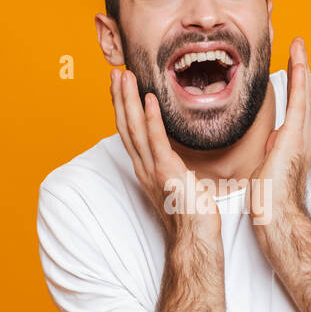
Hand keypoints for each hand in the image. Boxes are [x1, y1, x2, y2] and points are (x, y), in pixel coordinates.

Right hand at [111, 67, 220, 242]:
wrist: (194, 239)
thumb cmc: (192, 214)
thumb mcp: (181, 183)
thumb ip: (176, 165)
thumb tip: (182, 154)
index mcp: (146, 168)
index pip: (129, 132)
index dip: (123, 108)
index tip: (120, 86)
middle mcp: (144, 167)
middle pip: (125, 126)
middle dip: (120, 98)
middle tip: (116, 72)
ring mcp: (153, 170)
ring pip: (135, 129)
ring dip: (129, 101)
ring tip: (125, 77)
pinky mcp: (167, 172)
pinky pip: (157, 141)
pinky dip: (152, 119)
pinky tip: (149, 100)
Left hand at [251, 37, 310, 244]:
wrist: (277, 216)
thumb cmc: (269, 198)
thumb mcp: (267, 166)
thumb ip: (270, 150)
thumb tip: (269, 141)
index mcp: (293, 141)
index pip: (295, 105)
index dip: (295, 82)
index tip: (291, 62)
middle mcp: (302, 135)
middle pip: (305, 94)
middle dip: (302, 67)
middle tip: (299, 44)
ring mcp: (302, 134)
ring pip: (305, 92)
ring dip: (303, 66)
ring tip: (299, 43)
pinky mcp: (297, 136)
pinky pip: (300, 101)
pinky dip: (301, 78)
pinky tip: (299, 60)